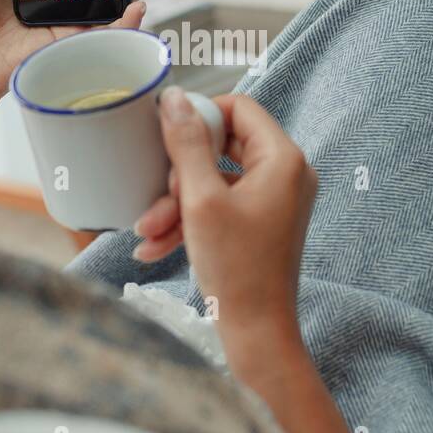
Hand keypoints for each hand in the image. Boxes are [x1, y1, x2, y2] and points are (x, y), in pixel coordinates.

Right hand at [135, 89, 316, 356]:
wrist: (257, 334)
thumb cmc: (236, 269)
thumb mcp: (200, 200)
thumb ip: (186, 144)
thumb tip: (175, 97)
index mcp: (283, 159)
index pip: (240, 108)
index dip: (200, 116)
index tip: (167, 136)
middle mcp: (287, 174)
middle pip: (223, 147)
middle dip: (180, 175)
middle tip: (158, 197)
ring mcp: (276, 201)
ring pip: (216, 182)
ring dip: (177, 204)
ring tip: (145, 232)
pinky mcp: (263, 224)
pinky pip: (222, 207)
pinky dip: (191, 221)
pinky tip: (155, 247)